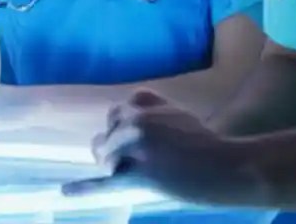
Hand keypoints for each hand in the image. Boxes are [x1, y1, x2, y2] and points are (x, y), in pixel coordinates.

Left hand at [62, 90, 263, 205]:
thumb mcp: (176, 114)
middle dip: (118, 150)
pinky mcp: (139, 174)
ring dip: (118, 167)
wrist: (231, 168)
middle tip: (146, 162)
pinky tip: (65, 191)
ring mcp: (136, 147)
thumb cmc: (208, 144)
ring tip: (149, 174)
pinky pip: (106, 182)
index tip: (145, 142)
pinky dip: (84, 188)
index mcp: (143, 103)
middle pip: (107, 136)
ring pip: (106, 157)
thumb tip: (120, 121)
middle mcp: (135, 121)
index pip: (116, 114)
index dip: (125, 131)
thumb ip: (149, 111)